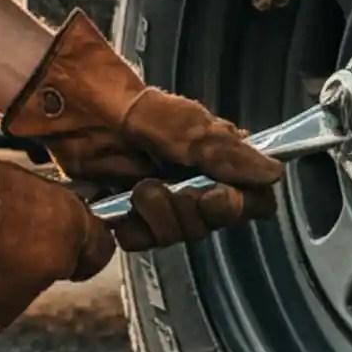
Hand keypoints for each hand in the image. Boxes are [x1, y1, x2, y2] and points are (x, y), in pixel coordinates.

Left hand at [1, 9, 282, 250]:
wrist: (77, 115)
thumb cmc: (133, 109)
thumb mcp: (186, 128)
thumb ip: (228, 155)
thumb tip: (275, 172)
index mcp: (219, 159)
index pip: (252, 199)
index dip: (241, 205)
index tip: (221, 195)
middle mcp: (196, 182)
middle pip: (217, 222)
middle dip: (196, 210)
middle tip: (180, 190)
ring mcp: (164, 201)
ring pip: (182, 234)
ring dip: (162, 215)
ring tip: (142, 187)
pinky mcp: (131, 215)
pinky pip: (144, 241)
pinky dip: (134, 227)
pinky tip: (124, 206)